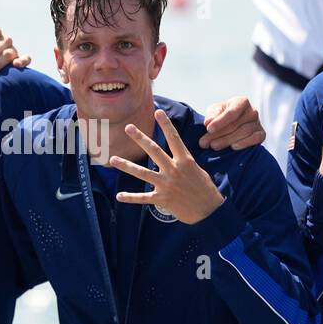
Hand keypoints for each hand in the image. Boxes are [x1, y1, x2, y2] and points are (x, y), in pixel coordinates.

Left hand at [110, 110, 224, 224]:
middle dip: (140, 138)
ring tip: (113, 159)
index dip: (166, 125)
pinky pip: (143, 198)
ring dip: (127, 166)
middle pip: (154, 151)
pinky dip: (131, 197)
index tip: (157, 112)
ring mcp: (166, 184)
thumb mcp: (197, 170)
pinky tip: (119, 196)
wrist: (209, 211)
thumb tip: (177, 155)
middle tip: (128, 127)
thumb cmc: (205, 190)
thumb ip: (184, 162)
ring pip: (143, 173)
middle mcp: (174, 170)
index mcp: (185, 161)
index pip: (174, 138)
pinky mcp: (162, 199)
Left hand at [199, 96, 264, 150]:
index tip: (208, 129)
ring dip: (227, 140)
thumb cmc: (222, 115)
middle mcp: (252, 111)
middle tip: (205, 142)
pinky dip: (244, 143)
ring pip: (244, 132)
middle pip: (235, 124)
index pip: (231, 112)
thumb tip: (208, 122)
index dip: (220, 121)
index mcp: (241, 102)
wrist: (233, 125)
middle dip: (218, 134)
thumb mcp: (214, 111)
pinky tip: (233, 147)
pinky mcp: (261, 134)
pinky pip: (255, 139)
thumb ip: (212, 115)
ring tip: (214, 146)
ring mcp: (258, 123)